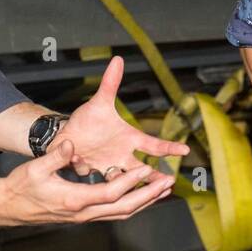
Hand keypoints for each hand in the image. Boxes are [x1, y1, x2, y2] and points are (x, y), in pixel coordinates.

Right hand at [4, 139, 174, 223]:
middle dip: (148, 195)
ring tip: (163, 189)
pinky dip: (131, 203)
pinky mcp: (84, 214)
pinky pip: (114, 212)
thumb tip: (71, 144)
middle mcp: (83, 212)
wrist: (10, 206)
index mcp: (74, 200)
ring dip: (144, 201)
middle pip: (123, 208)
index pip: (110, 193)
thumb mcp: (36, 167)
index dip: (131, 181)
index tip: (148, 169)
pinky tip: (141, 195)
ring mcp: (84, 216)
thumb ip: (56, 156)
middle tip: (168, 183)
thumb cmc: (22, 186)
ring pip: (121, 212)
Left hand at [55, 55, 188, 180]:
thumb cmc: (87, 120)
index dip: (169, 148)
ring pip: (123, 180)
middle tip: (169, 182)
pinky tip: (85, 167)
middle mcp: (122, 156)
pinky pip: (96, 177)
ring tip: (136, 192)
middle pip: (143, 170)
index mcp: (130, 139)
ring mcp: (109, 167)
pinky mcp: (93, 174)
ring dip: (128, 184)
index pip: (154, 145)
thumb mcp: (99, 102)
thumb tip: (118, 59)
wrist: (66, 135)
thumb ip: (110, 82)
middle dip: (155, 177)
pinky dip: (91, 173)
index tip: (185, 150)